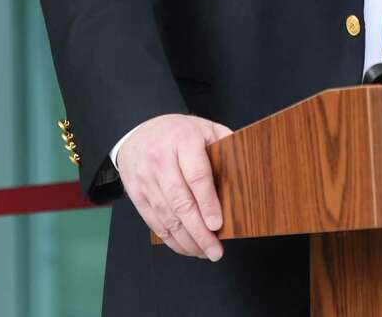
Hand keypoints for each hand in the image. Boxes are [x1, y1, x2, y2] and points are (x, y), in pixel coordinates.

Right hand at [116, 113, 232, 260]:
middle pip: (181, 202)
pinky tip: (186, 247)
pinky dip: (170, 239)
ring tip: (204, 252)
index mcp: (183, 141)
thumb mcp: (206, 129)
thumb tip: (245, 170)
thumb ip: (225, 145)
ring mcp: (146, 180)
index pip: (197, 177)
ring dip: (186, 240)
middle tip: (215, 250)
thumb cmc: (179, 132)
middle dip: (199, 231)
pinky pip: (154, 222)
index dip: (208, 203)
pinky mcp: (137, 195)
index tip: (218, 224)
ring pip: (167, 216)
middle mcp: (161, 161)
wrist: (138, 133)